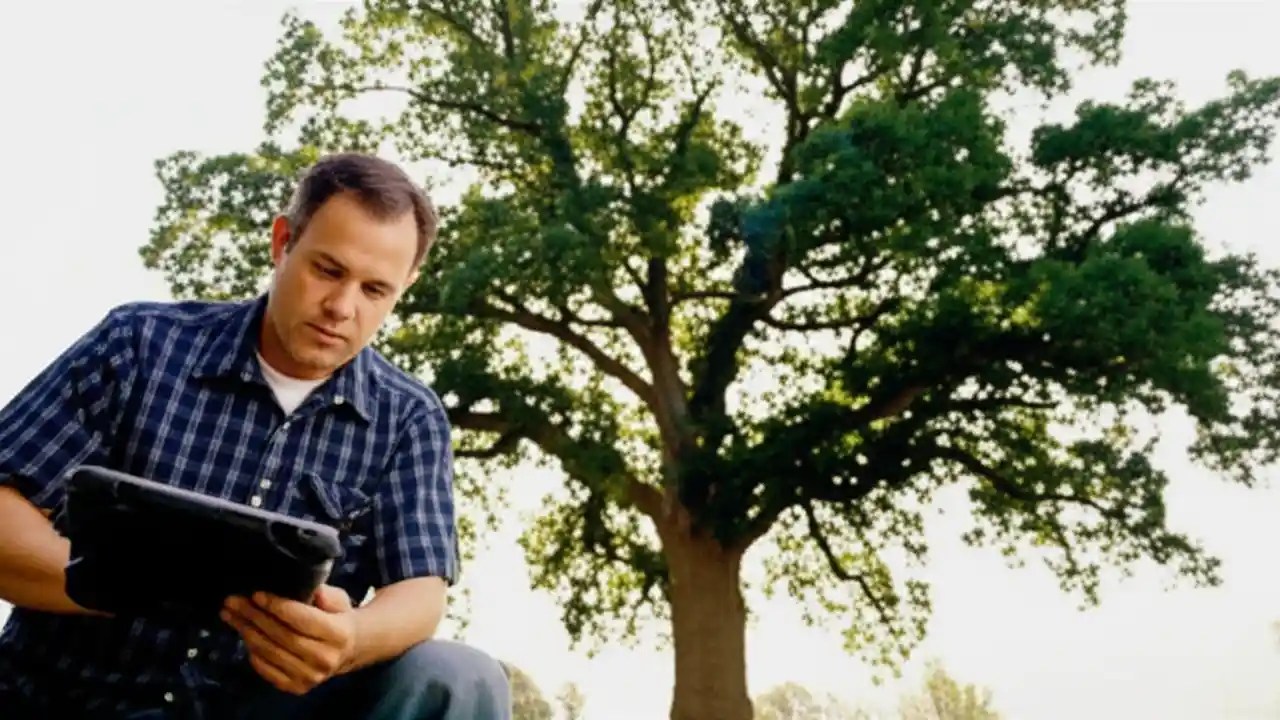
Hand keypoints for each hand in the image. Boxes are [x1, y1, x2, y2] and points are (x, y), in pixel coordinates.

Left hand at [221, 585, 357, 695]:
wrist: (347, 649)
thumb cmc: (337, 617)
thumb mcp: (338, 599)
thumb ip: (325, 594)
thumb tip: (305, 588)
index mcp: (339, 634)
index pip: (302, 620)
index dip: (277, 607)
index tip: (256, 594)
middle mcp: (325, 659)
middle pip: (283, 636)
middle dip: (255, 617)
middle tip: (234, 602)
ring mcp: (310, 677)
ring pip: (271, 653)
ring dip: (247, 632)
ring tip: (231, 615)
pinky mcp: (297, 687)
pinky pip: (267, 669)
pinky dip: (253, 652)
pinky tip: (244, 635)